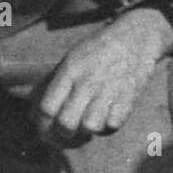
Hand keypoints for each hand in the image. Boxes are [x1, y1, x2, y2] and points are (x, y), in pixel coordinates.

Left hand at [34, 7, 172, 145]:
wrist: (136, 37)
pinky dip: (107, 127)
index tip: (44, 131)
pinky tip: (105, 118)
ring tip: (87, 124)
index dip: (42, 125)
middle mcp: (87, 82)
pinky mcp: (128, 98)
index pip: (47, 108)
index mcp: (69, 71)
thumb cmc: (98, 50)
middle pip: (66, 123)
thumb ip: (55, 84)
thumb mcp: (71, 59)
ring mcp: (109, 91)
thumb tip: (36, 113)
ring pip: (89, 127)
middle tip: (65, 134)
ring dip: (86, 131)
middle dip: (62, 135)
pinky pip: (113, 125)